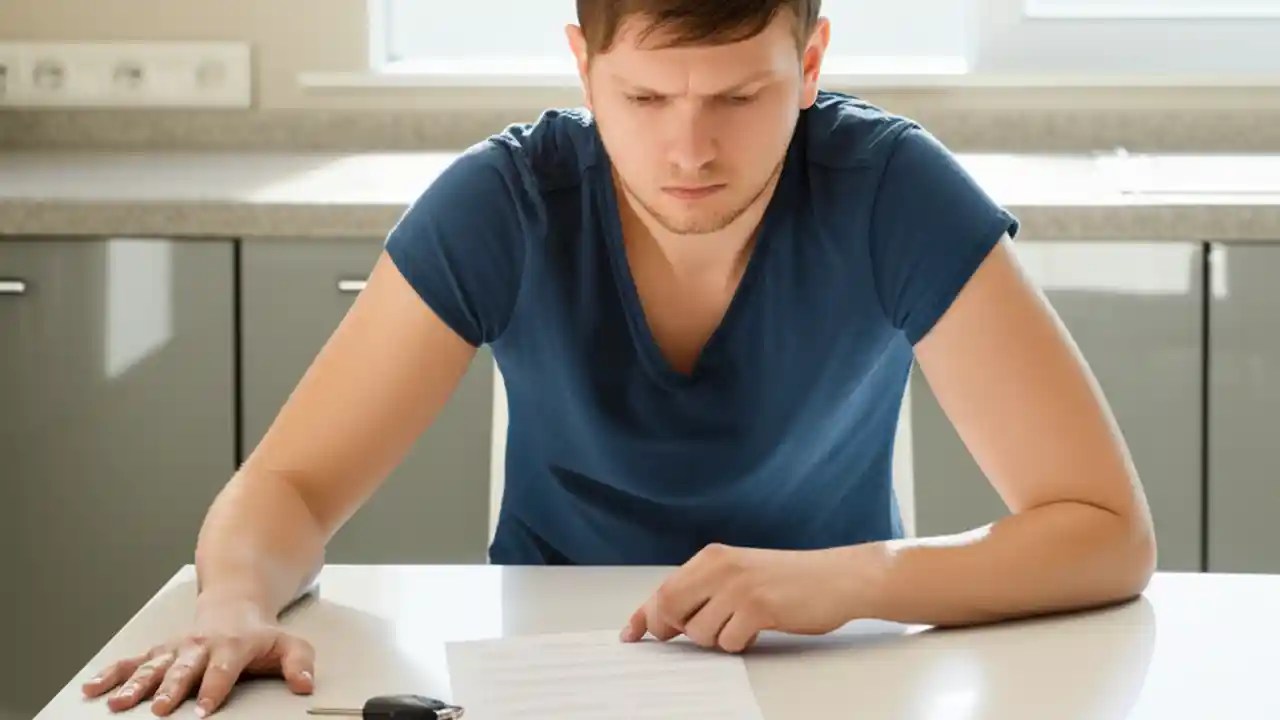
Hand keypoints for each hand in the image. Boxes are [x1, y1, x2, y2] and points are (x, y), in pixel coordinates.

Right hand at [80, 595, 314, 716]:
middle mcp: (199, 647)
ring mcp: (176, 649)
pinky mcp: (159, 651)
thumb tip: (305, 683)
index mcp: (232, 647)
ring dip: (135, 685)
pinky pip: (132, 662)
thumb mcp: (288, 643)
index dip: (213, 689)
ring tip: (120, 704)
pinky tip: (93, 689)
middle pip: (183, 670)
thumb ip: (299, 663)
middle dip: (170, 690)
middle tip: (158, 710)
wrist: (234, 605)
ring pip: (153, 667)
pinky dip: (111, 674)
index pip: (223, 670)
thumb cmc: (260, 635)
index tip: (203, 709)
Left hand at [621, 543, 859, 652]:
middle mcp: (720, 567)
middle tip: (693, 633)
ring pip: (699, 632)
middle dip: (673, 629)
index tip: (631, 634)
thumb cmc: (789, 580)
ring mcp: (738, 587)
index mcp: (712, 557)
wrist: (838, 577)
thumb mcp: (740, 575)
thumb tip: (663, 619)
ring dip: (717, 638)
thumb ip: (704, 590)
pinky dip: (739, 643)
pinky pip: (729, 642)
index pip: (663, 588)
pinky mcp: (758, 607)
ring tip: (742, 624)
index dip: (643, 615)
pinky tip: (758, 628)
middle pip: (668, 608)